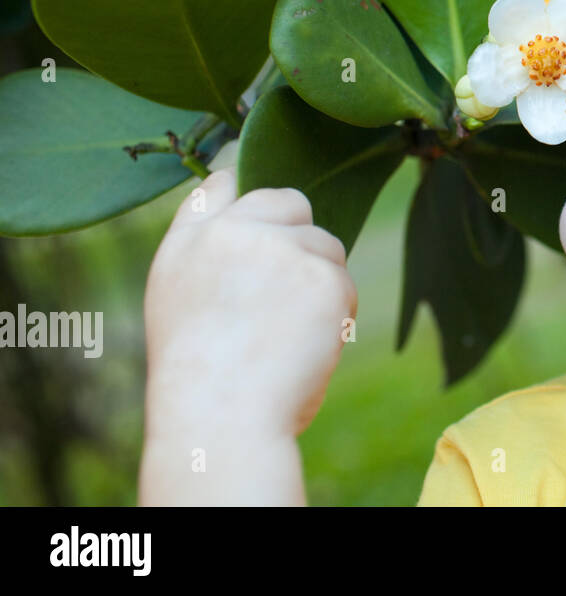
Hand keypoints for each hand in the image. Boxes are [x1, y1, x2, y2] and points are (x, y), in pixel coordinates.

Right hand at [142, 169, 356, 442]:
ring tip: (286, 335)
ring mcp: (280, 247)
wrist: (221, 418)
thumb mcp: (181, 301)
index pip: (221, 187)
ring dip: (320, 282)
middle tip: (286, 295)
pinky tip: (306, 346)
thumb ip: (208, 249)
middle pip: (290, 203)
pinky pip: (344, 283)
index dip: (248, 203)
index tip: (260, 227)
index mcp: (187, 242)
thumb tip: (241, 195)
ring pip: (325, 246)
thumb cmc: (202, 378)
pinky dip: (336, 315)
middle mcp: (232, 232)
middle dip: (299, 237)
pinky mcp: (322, 272)